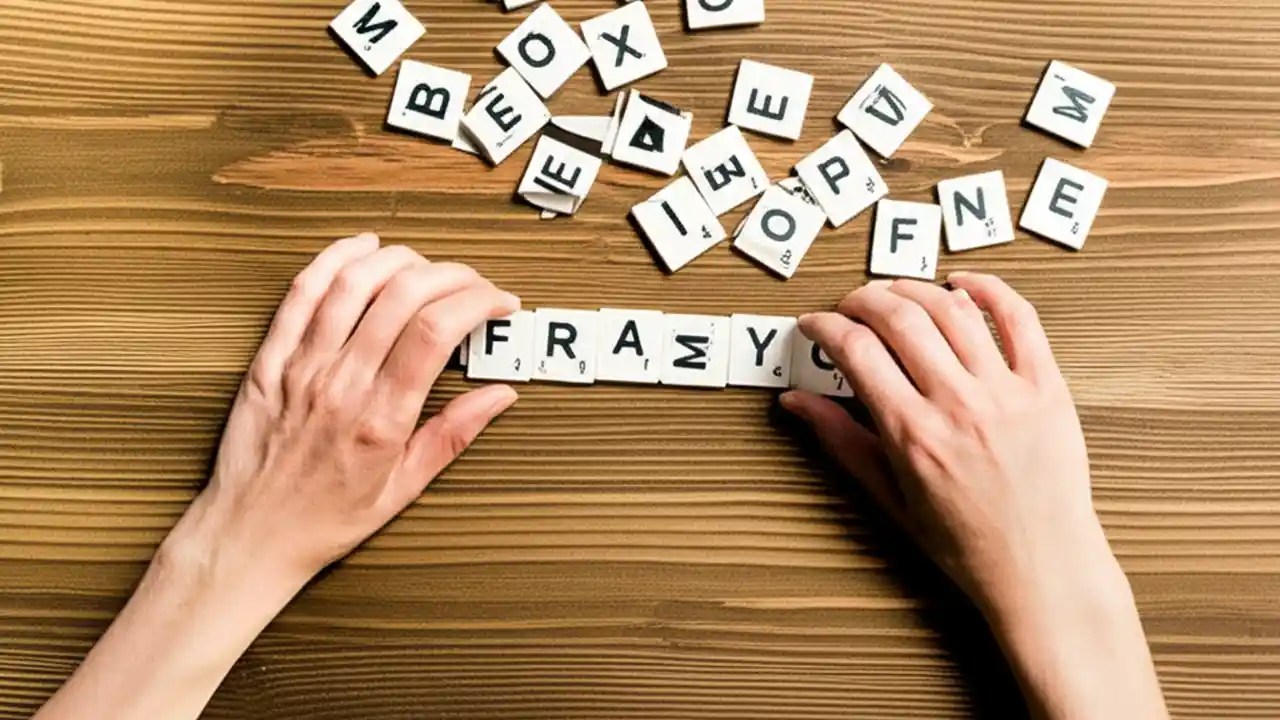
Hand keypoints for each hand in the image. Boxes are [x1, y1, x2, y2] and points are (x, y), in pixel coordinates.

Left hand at [37, 235, 522, 719]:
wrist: (250, 537)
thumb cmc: (325, 520)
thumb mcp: (404, 489)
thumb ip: (454, 434)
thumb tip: (501, 394)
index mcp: (382, 419)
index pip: (436, 331)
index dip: (477, 301)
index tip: (499, 303)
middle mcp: (341, 385)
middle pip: (403, 295)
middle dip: (451, 274)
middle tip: (473, 283)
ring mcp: (300, 367)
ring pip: (354, 283)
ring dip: (399, 260)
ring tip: (427, 265)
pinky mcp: (268, 359)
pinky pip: (302, 293)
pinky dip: (336, 259)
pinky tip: (363, 249)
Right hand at [785, 274, 1101, 607]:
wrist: (1042, 566)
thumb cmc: (966, 542)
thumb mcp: (890, 497)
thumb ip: (841, 440)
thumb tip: (796, 401)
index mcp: (913, 435)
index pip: (856, 351)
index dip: (825, 326)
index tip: (815, 324)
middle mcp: (959, 405)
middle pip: (899, 318)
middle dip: (863, 300)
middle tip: (850, 305)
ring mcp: (1007, 391)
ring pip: (951, 309)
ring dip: (914, 288)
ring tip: (895, 293)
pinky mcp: (1046, 386)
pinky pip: (1018, 317)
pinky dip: (988, 289)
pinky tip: (962, 284)